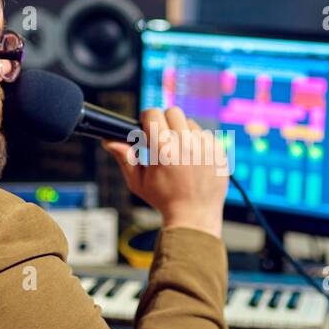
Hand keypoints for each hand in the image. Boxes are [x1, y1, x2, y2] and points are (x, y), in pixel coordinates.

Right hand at [102, 106, 228, 239]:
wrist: (194, 216)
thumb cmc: (164, 200)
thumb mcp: (138, 182)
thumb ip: (125, 158)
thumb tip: (109, 141)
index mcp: (164, 150)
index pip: (153, 114)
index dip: (147, 119)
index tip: (147, 129)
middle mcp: (186, 146)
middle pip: (173, 112)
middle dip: (165, 122)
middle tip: (163, 139)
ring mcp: (205, 148)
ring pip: (190, 123)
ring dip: (182, 133)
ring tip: (179, 153)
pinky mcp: (219, 151)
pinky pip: (206, 135)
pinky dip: (198, 143)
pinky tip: (193, 159)